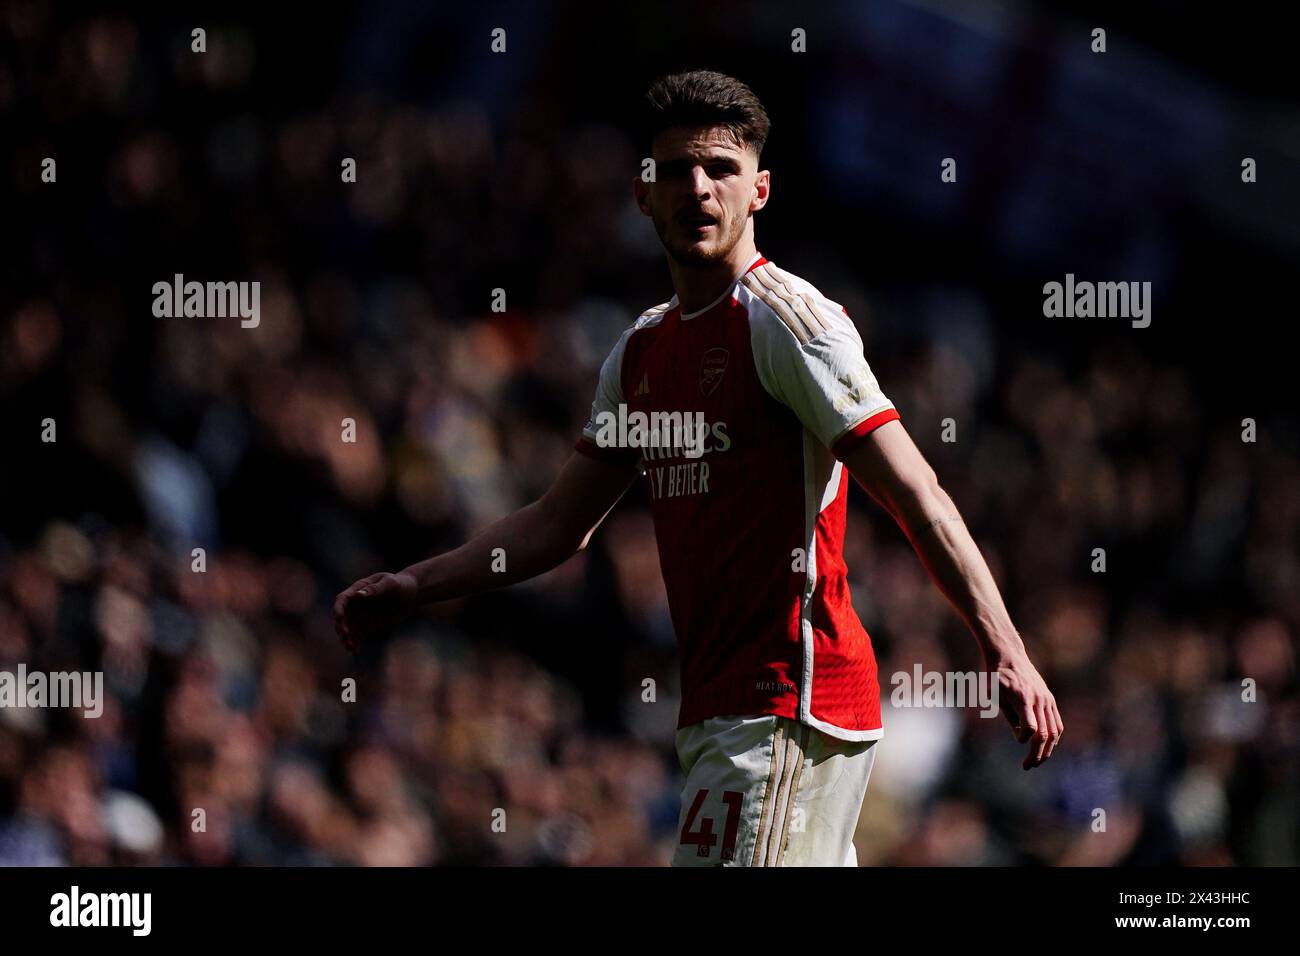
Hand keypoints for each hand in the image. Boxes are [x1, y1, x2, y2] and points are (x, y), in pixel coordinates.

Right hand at [333, 571, 417, 652]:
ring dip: (345, 638)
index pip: (342, 600)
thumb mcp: (390, 584)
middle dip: (341, 626)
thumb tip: (357, 595)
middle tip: (346, 635)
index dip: (338, 609)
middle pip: (342, 616)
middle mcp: (356, 604)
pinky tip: (355, 651)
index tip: (338, 618)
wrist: (411, 596)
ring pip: (347, 629)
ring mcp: (360, 616)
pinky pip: (357, 637)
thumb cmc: (401, 584)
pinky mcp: (367, 627)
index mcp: (358, 590)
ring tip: (350, 646)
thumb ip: (375, 589)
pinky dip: (354, 644)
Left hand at [991, 650, 1063, 769]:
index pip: (1031, 728)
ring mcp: (1047, 700)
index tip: (1017, 739)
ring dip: (1048, 750)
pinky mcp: (1050, 699)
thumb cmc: (997, 678)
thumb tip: (1021, 738)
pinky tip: (1045, 747)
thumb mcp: (995, 696)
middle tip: (1028, 766)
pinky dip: (1053, 738)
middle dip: (1037, 754)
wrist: (1009, 656)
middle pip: (1045, 734)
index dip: (1024, 738)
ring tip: (1037, 761)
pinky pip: (1057, 723)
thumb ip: (1009, 717)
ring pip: (1054, 731)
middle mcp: (1039, 700)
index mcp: (1023, 699)